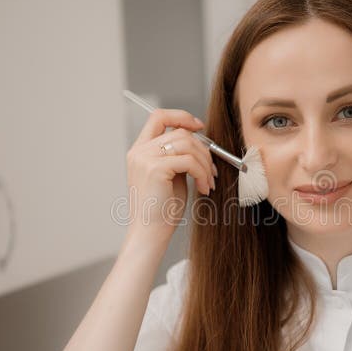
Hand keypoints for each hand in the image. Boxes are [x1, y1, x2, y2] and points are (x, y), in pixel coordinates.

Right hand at [124, 109, 216, 240]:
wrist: (150, 233)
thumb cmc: (162, 210)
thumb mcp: (171, 176)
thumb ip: (179, 157)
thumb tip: (201, 143)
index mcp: (140, 150)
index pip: (158, 117)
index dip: (181, 116)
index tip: (199, 127)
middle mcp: (139, 151)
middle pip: (180, 132)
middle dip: (203, 149)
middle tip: (212, 170)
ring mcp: (145, 159)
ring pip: (187, 145)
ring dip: (205, 164)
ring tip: (208, 182)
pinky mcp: (155, 169)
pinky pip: (189, 161)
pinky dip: (202, 174)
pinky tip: (203, 188)